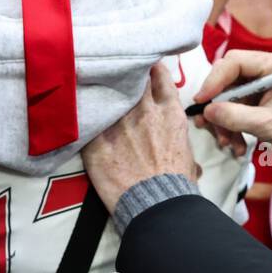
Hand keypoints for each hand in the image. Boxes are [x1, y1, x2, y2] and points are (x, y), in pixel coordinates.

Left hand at [82, 63, 200, 215]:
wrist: (156, 203)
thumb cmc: (177, 184)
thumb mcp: (189, 159)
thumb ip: (182, 147)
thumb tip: (186, 160)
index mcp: (169, 112)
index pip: (160, 77)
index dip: (152, 70)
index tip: (146, 69)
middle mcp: (144, 110)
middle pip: (133, 79)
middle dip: (129, 76)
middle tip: (122, 77)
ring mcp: (118, 123)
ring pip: (109, 94)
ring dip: (106, 91)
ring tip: (98, 88)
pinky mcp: (97, 140)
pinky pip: (88, 119)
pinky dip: (87, 114)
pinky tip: (82, 110)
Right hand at [193, 50, 271, 159]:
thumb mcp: (267, 124)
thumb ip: (236, 117)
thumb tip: (207, 111)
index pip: (234, 62)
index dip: (214, 80)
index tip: (202, 101)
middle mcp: (265, 70)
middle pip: (227, 79)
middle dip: (216, 105)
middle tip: (204, 123)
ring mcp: (259, 85)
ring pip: (227, 97)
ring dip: (223, 121)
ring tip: (226, 142)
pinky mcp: (255, 99)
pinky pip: (234, 108)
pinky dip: (231, 126)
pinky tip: (236, 145)